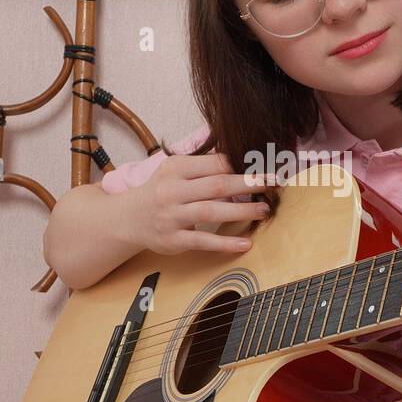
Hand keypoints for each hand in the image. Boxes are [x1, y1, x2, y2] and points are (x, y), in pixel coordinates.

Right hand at [131, 152, 275, 255]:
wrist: (128, 219)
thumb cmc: (161, 191)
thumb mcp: (175, 171)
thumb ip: (203, 165)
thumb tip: (241, 157)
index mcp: (175, 169)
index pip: (214, 163)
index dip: (241, 165)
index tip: (264, 166)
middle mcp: (172, 191)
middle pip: (216, 185)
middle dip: (248, 184)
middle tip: (272, 183)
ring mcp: (172, 216)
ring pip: (212, 211)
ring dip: (242, 210)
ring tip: (264, 210)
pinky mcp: (173, 240)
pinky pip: (203, 241)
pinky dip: (225, 243)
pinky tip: (246, 243)